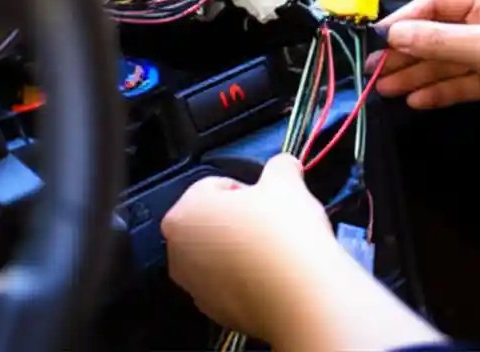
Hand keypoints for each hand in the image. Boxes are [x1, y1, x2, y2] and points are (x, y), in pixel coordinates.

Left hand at [161, 154, 347, 342]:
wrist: (301, 296)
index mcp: (183, 215)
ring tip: (277, 251)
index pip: (214, 187)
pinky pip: (231, 285)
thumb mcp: (285, 183)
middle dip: (239, 221)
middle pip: (212, 223)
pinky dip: (248, 279)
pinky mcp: (216, 314)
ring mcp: (195, 288)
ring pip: (221, 256)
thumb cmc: (283, 233)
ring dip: (243, 250)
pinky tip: (274, 277)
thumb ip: (280, 167)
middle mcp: (179, 254)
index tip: (268, 200)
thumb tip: (284, 165)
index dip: (246, 189)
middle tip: (273, 224)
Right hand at [374, 0, 479, 145]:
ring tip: (384, 88)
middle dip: (405, 52)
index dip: (406, 19)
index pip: (437, 3)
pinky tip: (415, 100)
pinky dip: (438, 91)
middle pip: (436, 34)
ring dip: (415, 74)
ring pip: (444, 62)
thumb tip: (397, 32)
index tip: (379, 37)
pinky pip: (458, 83)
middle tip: (373, 68)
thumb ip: (439, 41)